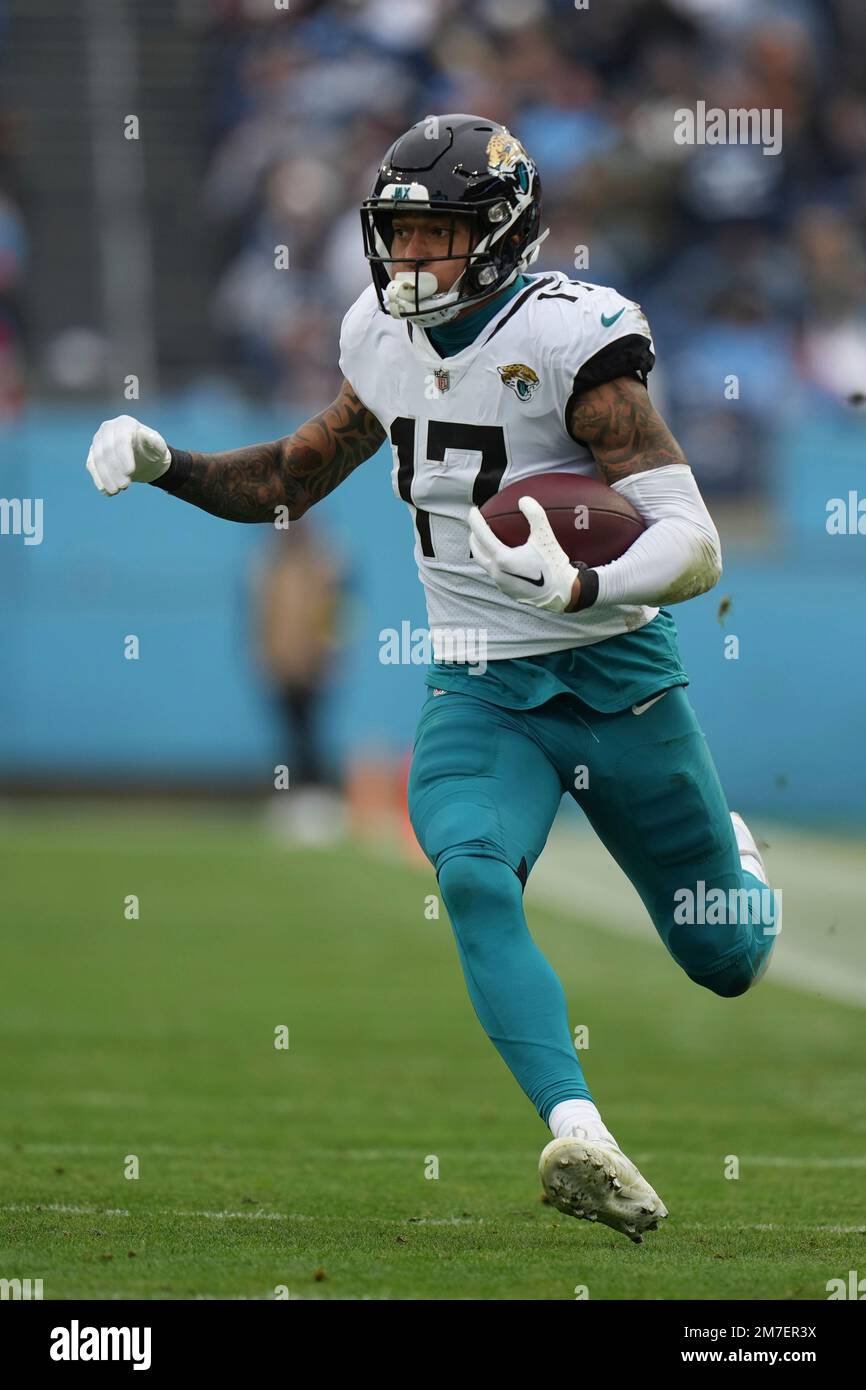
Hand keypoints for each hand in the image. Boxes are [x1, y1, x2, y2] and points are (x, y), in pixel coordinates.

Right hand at [86, 415, 170, 495]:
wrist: (144, 458)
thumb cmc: (152, 451)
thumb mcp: (159, 446)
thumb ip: (155, 441)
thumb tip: (148, 435)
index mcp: (125, 423)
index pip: (121, 440)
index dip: (124, 456)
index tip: (130, 473)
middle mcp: (108, 429)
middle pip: (107, 450)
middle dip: (115, 470)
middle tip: (124, 486)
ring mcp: (98, 441)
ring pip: (97, 459)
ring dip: (106, 477)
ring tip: (116, 491)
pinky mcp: (93, 453)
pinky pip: (92, 466)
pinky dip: (98, 479)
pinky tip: (106, 492)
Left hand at [468, 496, 580, 612]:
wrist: (562, 592)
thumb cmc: (554, 564)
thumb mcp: (546, 536)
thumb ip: (535, 515)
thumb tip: (523, 500)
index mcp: (503, 558)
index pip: (481, 535)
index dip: (475, 520)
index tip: (473, 510)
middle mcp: (497, 572)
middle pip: (477, 551)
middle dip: (473, 535)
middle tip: (476, 525)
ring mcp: (501, 583)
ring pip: (485, 563)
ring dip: (482, 549)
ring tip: (487, 539)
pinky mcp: (507, 590)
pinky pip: (495, 572)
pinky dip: (493, 560)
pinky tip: (503, 556)